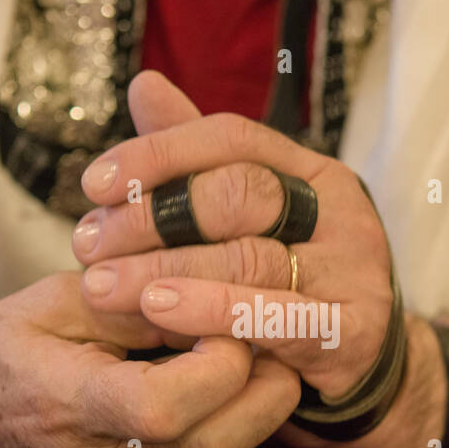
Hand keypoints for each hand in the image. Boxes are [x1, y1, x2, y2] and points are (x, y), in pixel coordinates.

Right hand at [0, 270, 298, 447]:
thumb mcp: (53, 302)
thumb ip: (130, 302)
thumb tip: (209, 301)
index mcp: (72, 403)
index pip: (164, 406)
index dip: (214, 361)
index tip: (226, 314)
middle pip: (214, 446)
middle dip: (264, 387)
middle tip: (270, 333)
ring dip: (262, 404)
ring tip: (261, 348)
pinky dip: (241, 418)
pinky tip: (239, 375)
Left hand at [70, 72, 395, 404]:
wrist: (360, 362)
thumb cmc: (288, 283)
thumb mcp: (246, 220)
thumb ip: (196, 162)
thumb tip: (144, 85)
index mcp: (312, 171)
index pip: (232, 137)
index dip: (159, 154)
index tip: (93, 184)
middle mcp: (341, 212)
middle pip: (241, 194)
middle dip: (152, 218)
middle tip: (88, 247)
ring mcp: (353, 270)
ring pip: (250, 259)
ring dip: (165, 271)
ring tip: (103, 286)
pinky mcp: (354, 330)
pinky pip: (277, 318)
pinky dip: (213, 313)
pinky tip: (161, 314)